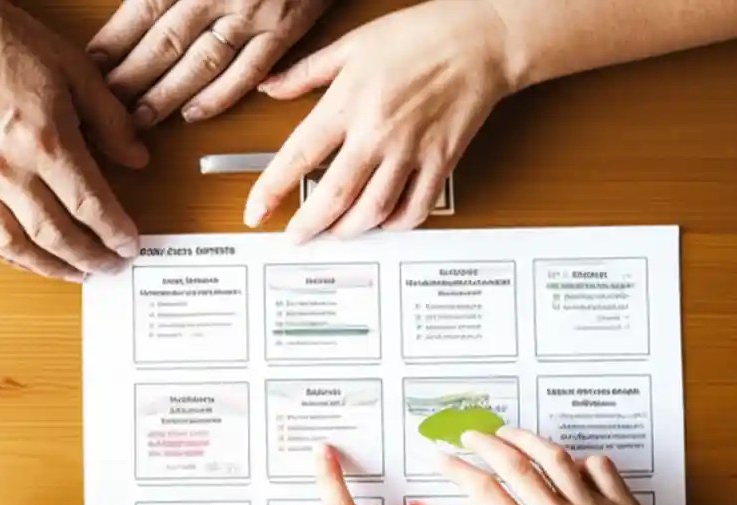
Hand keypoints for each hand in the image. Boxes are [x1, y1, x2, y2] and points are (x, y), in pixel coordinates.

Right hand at [0, 0, 148, 280]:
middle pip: (56, 234)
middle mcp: (5, 167)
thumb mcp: (73, 71)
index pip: (90, 205)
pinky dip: (3, 254)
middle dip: (90, 258)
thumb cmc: (1, 42)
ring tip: (74, 272)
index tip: (129, 246)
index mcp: (43, 139)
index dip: (115, 233)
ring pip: (14, 245)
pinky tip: (24, 258)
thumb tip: (137, 159)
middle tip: (109, 266)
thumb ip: (110, 120)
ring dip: (49, 268)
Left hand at [87, 0, 331, 126]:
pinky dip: (220, 97)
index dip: (115, 42)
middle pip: (167, 43)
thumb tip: (136, 6)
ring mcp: (253, 14)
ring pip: (202, 64)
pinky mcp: (285, 30)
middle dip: (132, 79)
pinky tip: (194, 114)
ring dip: (167, 96)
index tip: (92, 67)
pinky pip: (249, 71)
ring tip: (139, 119)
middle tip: (106, 106)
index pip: (144, 10)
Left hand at [245, 0, 519, 240]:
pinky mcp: (441, 161)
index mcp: (348, 103)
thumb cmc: (419, 35)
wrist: (480, 38)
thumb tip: (269, 88)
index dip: (271, 190)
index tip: (256, 212)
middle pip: (333, 196)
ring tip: (335, 232)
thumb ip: (305, 73)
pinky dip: (396, 224)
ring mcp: (411, 151)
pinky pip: (416, 208)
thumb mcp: (352, 44)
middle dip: (307, 226)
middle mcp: (377, 133)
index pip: (298, 156)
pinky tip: (384, 222)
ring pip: (373, 210)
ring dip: (349, 230)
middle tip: (294, 237)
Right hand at [440, 427, 675, 504]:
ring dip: (525, 438)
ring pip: (554, 456)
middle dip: (485, 443)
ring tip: (509, 433)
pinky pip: (598, 465)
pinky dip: (580, 459)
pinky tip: (568, 465)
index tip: (444, 457)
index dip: (458, 468)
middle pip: (514, 464)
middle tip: (472, 435)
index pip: (484, 491)